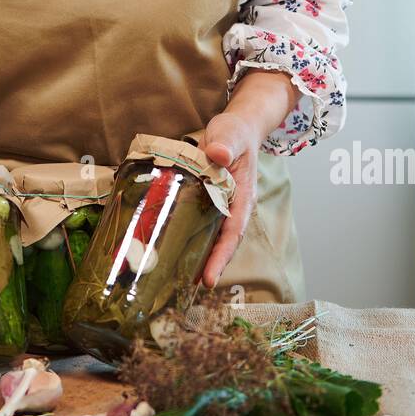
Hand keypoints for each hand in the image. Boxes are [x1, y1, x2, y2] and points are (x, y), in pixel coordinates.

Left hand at [192, 109, 262, 287]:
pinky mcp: (207, 202)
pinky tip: (172, 249)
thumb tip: (219, 155)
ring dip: (198, 257)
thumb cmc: (235, 132)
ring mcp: (221, 207)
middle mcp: (233, 207)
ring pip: (210, 237)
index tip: (210, 280)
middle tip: (188, 288)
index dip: (221, 257)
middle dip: (209, 266)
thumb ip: (226, 144)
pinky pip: (199, 224)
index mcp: (242, 197)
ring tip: (176, 278)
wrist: (238, 128)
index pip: (233, 233)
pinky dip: (188, 239)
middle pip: (222, 243)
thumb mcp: (230, 134)